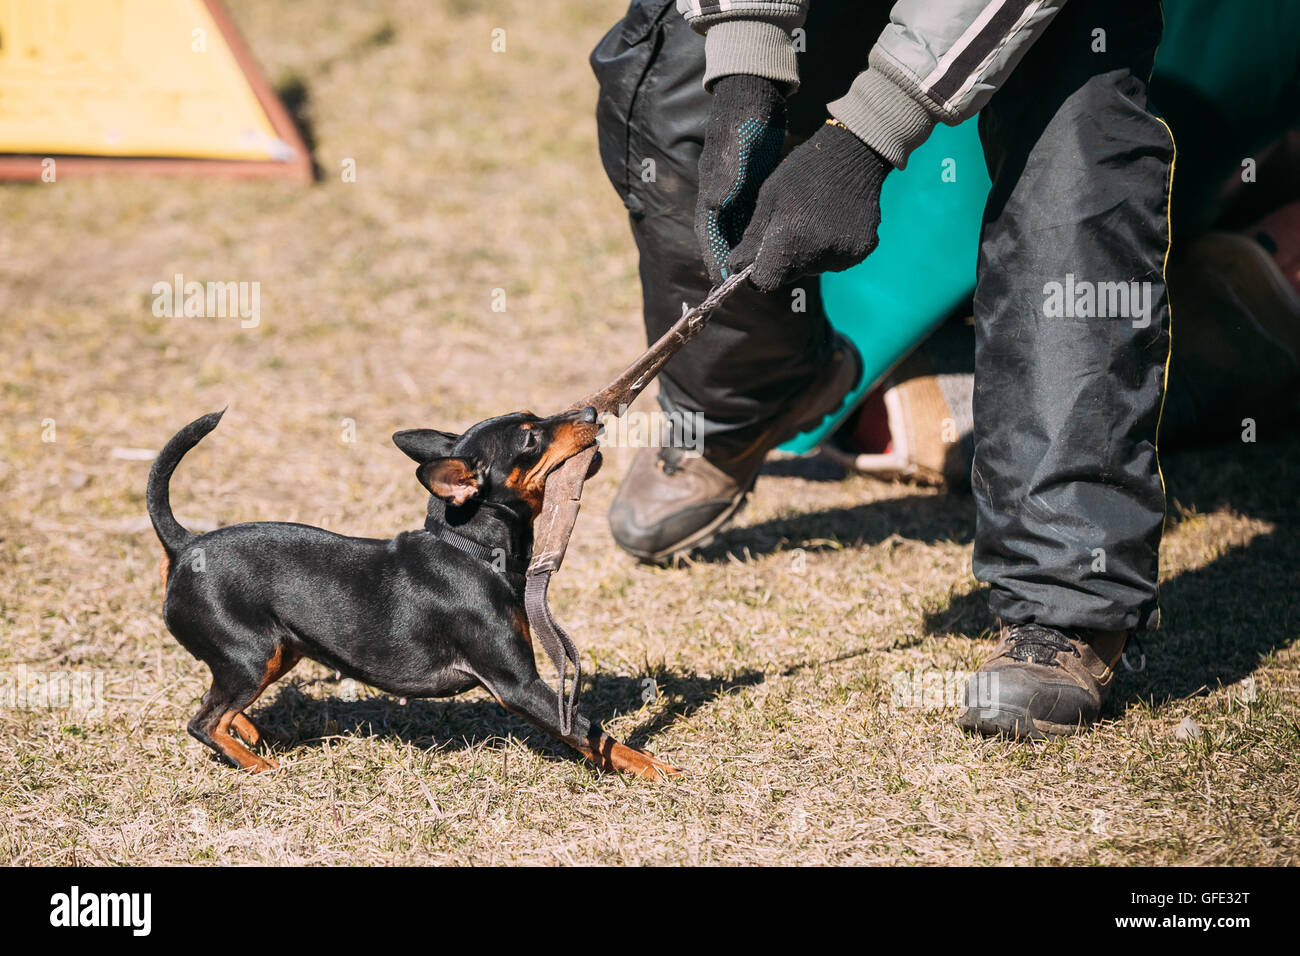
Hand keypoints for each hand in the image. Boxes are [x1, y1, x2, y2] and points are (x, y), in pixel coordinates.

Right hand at [695, 74, 787, 283]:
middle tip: (740, 285)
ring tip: (755, 273)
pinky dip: (756, 232)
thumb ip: (726, 176)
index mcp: (711, 189)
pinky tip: (770, 244)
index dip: (716, 258)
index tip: (725, 281)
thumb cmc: (743, 117)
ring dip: (742, 250)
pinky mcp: (749, 182)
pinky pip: (749, 215)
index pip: (710, 232)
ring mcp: (733, 188)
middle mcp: (719, 193)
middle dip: (728, 261)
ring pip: (735, 227)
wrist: (754, 88)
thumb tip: (716, 208)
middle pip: (720, 235)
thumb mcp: (736, 146)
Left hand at [730, 121, 890, 292]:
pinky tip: (833, 222)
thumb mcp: (768, 200)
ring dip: (809, 254)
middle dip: (784, 260)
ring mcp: (843, 255)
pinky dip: (831, 249)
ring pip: (813, 268)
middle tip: (792, 227)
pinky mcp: (861, 251)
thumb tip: (734, 268)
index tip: (760, 258)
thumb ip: (753, 238)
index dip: (759, 273)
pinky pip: (837, 261)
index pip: (766, 282)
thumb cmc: (802, 173)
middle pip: (790, 276)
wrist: (853, 154)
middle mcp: (817, 255)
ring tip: (815, 220)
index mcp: (790, 241)